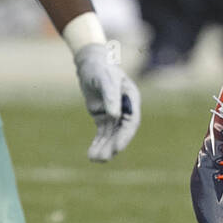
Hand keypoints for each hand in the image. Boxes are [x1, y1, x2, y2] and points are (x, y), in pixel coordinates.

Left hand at [74, 42, 140, 161]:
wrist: (90, 64)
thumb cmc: (100, 67)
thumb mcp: (105, 79)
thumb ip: (110, 95)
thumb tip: (115, 115)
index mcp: (131, 99)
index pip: (131, 122)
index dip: (125, 136)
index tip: (116, 148)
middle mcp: (125, 108)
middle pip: (121, 132)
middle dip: (112, 146)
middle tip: (102, 158)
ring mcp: (114, 114)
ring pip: (111, 135)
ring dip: (104, 147)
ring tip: (93, 158)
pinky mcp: (103, 117)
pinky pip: (102, 133)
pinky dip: (97, 143)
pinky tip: (91, 153)